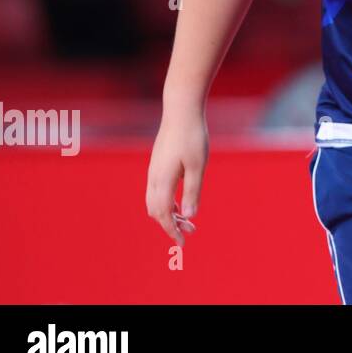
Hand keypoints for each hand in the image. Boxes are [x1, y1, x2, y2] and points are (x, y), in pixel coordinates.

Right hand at [145, 110, 207, 245]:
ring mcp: (153, 170)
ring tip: (187, 219)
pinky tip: (180, 201)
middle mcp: (153, 178)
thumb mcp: (198, 166)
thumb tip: (189, 217)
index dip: (172, 230)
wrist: (181, 110)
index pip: (163, 214)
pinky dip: (166, 202)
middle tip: (190, 232)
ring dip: (168, 213)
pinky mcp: (157, 164)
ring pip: (154, 201)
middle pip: (156, 211)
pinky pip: (157, 191)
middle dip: (170, 224)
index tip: (182, 242)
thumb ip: (192, 192)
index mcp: (162, 180)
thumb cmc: (192, 137)